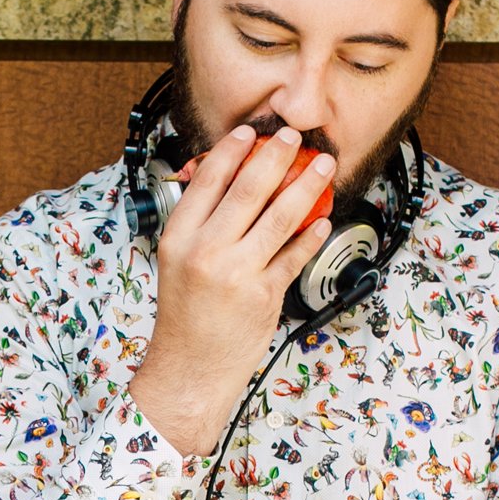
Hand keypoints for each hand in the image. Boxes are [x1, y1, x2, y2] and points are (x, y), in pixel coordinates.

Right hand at [128, 123, 332, 454]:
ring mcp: (237, 273)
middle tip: (293, 136)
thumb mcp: (175, 261)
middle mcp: (207, 251)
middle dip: (276, 156)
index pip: (208, 180)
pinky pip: (294, 255)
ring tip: (321, 166)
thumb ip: (199, 224)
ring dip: (306, 186)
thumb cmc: (185, 314)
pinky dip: (311, 234)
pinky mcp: (264, 294)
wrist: (191, 367)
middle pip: (248, 189)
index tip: (250, 132)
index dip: (232, 150)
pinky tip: (323, 218)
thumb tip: (227, 182)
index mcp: (179, 237)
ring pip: (280, 217)